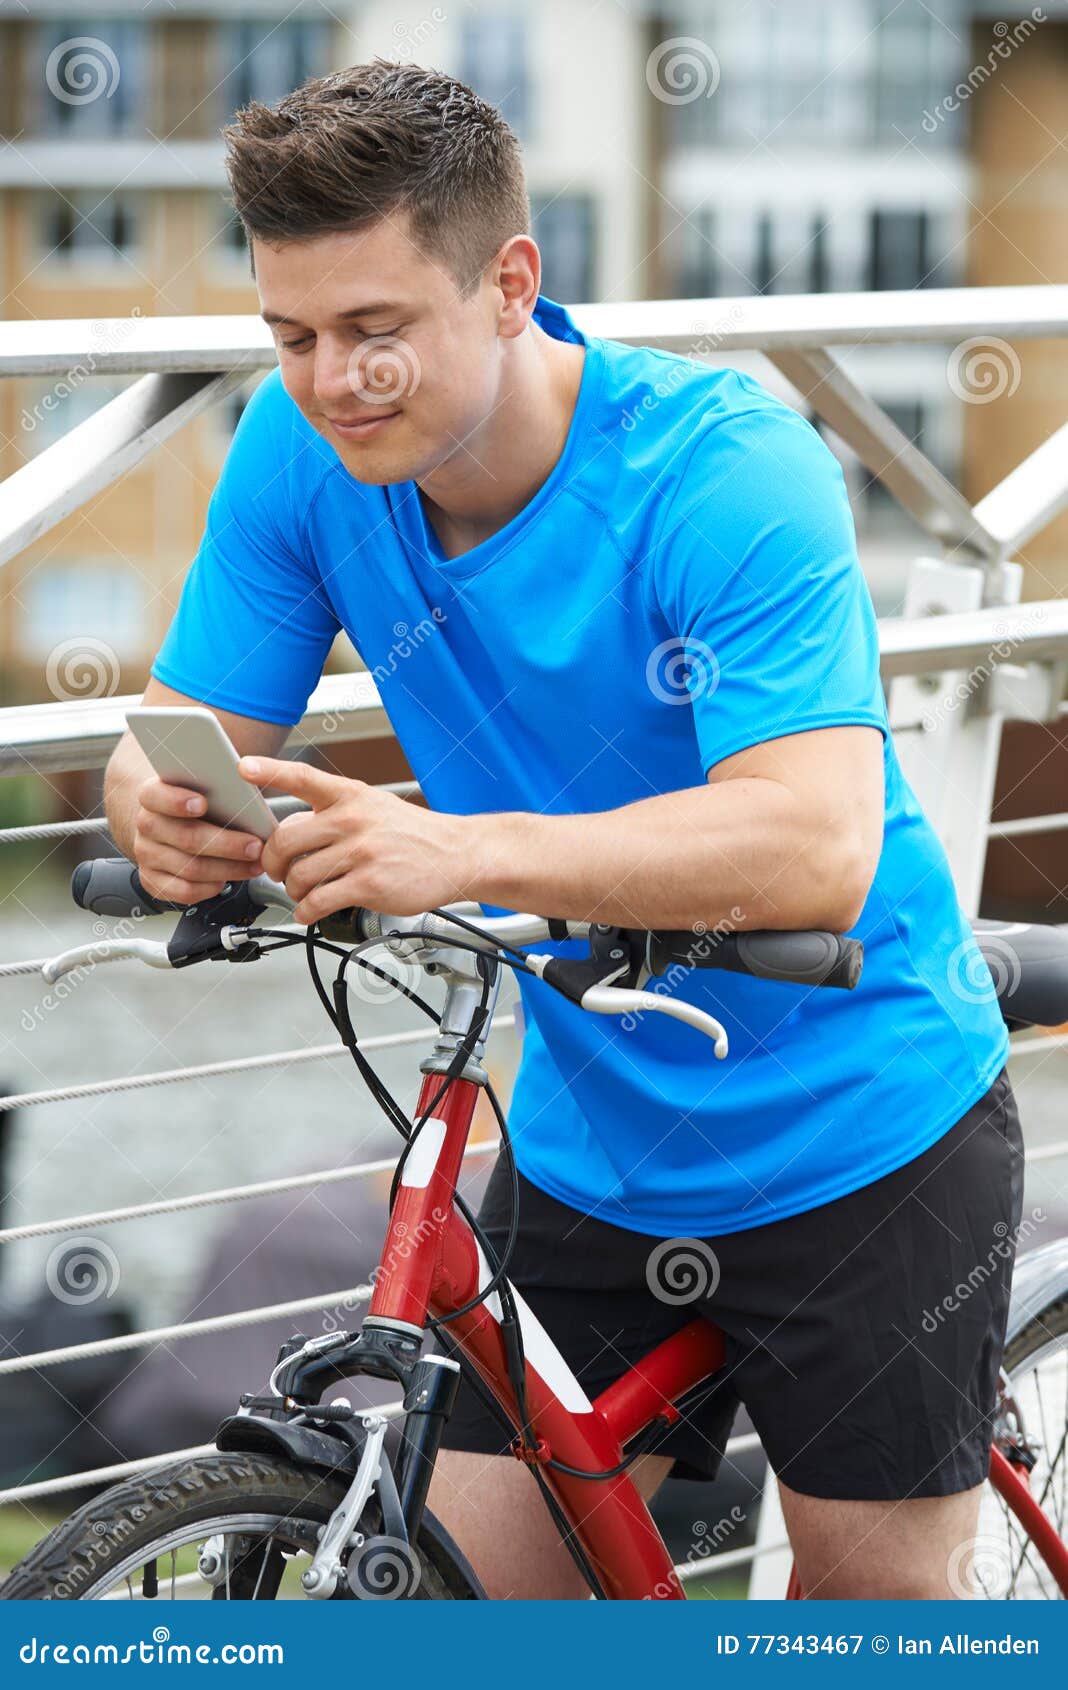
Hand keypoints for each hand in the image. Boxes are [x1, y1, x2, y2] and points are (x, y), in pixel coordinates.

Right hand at [133, 776, 264, 903]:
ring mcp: (147, 855)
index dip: (176, 801)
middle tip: (254, 845)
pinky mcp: (153, 881)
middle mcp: (146, 825)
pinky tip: (229, 880)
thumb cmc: (194, 803)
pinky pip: (184, 891)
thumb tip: (248, 778)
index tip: (202, 803)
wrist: (168, 824)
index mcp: (151, 795)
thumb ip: (216, 782)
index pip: (155, 795)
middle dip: (226, 843)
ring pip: (190, 867)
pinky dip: (210, 888)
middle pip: (185, 837)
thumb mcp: (201, 785)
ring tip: (254, 864)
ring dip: (228, 868)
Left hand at [238, 757, 477, 923]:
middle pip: (285, 841)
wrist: (456, 855)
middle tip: (277, 870)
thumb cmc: (411, 834)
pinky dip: (306, 912)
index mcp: (351, 796)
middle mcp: (353, 820)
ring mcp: (360, 853)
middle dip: (273, 863)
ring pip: (299, 876)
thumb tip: (289, 833)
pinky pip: (318, 902)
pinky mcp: (368, 885)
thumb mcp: (373, 807)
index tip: (245, 766)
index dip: (270, 771)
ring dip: (293, 891)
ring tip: (303, 892)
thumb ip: (332, 814)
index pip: (303, 777)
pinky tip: (310, 911)